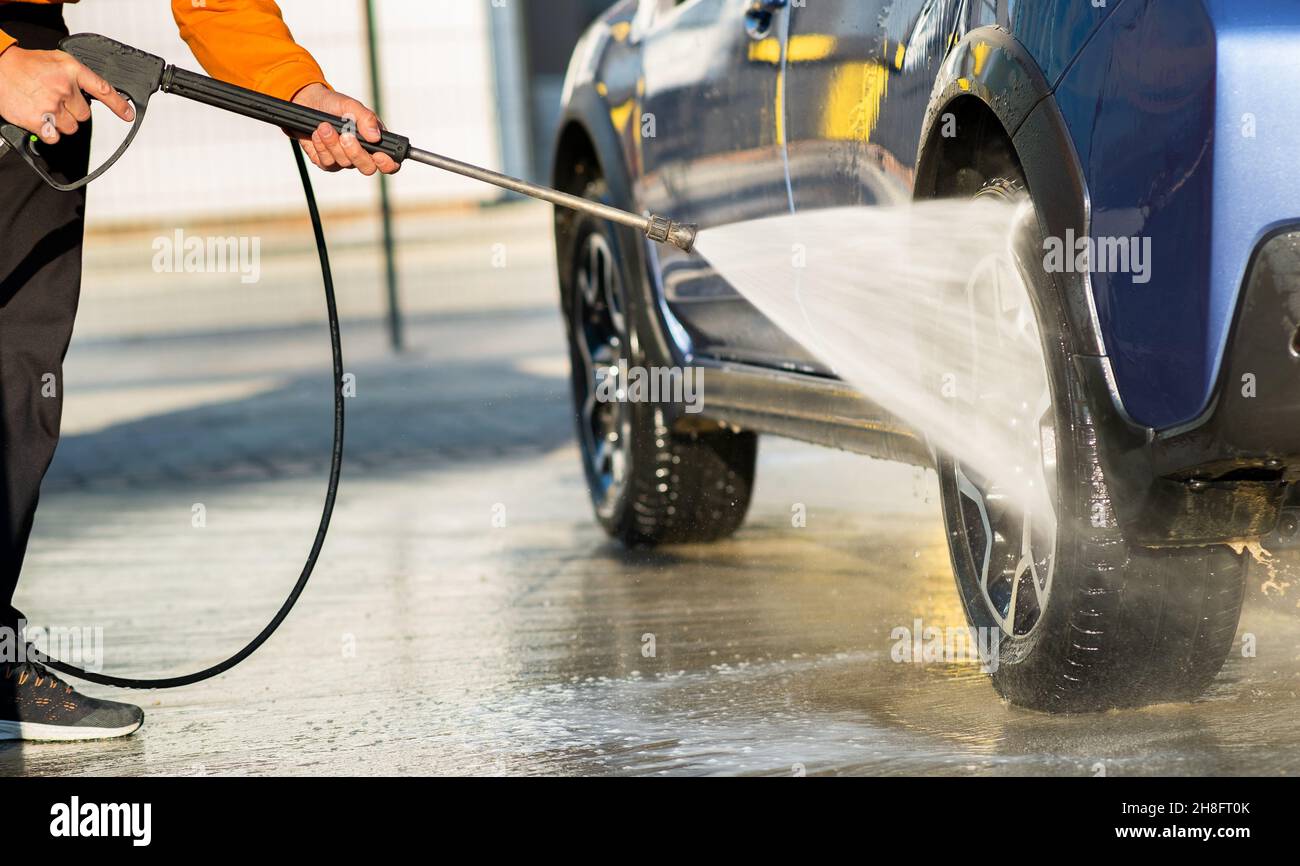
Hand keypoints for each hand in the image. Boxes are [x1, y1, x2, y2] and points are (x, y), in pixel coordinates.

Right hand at [0, 46, 134, 143]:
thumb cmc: (27, 65)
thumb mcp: (57, 61)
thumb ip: (77, 77)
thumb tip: (98, 94)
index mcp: (71, 71)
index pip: (103, 89)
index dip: (118, 105)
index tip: (128, 115)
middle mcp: (64, 88)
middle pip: (84, 116)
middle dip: (72, 111)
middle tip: (56, 100)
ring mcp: (51, 105)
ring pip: (70, 128)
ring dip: (60, 122)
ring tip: (45, 106)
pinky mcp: (38, 120)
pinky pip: (55, 137)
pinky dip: (49, 132)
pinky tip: (40, 118)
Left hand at [291, 83, 399, 175]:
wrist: (309, 104)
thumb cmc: (335, 104)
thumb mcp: (351, 105)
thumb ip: (366, 119)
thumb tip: (375, 137)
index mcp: (375, 142)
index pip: (389, 163)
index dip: (387, 164)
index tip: (378, 155)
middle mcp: (362, 154)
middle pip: (367, 168)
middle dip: (355, 152)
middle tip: (345, 135)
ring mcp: (344, 160)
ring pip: (344, 163)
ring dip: (332, 143)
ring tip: (324, 126)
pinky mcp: (327, 162)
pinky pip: (327, 162)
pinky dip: (321, 146)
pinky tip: (317, 134)